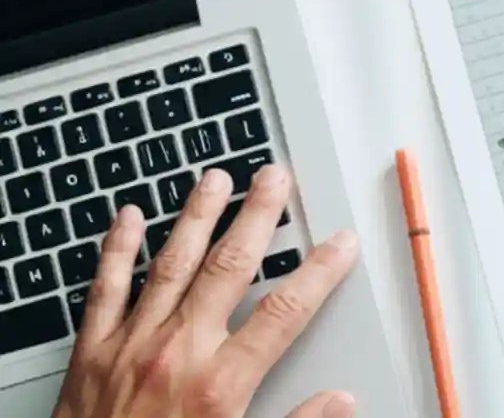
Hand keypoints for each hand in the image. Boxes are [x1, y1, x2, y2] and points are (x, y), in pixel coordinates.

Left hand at [54, 166, 359, 417]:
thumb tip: (340, 401)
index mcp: (220, 385)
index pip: (285, 312)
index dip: (320, 272)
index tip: (341, 243)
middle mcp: (178, 353)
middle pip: (228, 268)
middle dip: (256, 217)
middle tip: (273, 178)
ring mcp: (131, 346)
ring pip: (170, 265)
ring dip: (196, 217)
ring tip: (215, 178)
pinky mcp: (92, 353)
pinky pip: (105, 290)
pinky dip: (116, 250)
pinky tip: (129, 218)